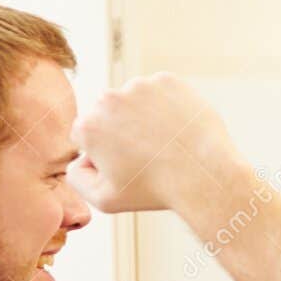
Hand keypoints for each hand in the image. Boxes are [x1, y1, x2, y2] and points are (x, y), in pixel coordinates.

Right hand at [69, 73, 243, 212]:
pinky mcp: (168, 80)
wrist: (204, 173)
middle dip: (120, 129)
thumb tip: (79, 157)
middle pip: (108, 112)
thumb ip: (76, 178)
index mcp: (88, 126)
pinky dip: (167, 105)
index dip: (103, 150)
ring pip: (134, 99)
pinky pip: (160, 92)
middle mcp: (108, 100)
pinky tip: (177, 127)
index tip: (125, 162)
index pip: (86, 133)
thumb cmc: (155, 190)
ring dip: (143, 114)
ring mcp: (140, 86)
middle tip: (147, 152)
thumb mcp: (104, 200)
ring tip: (164, 141)